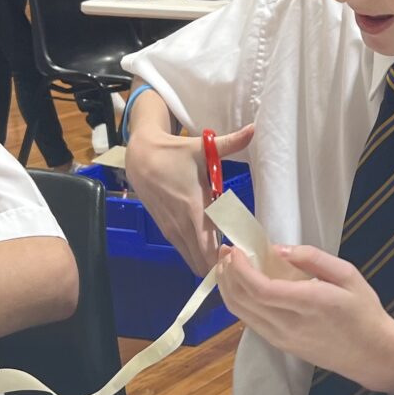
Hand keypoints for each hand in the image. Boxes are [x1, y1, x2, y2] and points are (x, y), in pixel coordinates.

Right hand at [126, 118, 255, 273]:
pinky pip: (185, 251)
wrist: (140, 158)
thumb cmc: (174, 154)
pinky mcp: (166, 231)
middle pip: (203, 262)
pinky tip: (212, 246)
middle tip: (240, 257)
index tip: (243, 255)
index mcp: (194, 209)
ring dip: (209, 261)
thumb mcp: (202, 147)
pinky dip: (198, 254)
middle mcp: (182, 226)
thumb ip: (230, 143)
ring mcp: (172, 231)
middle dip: (221, 265)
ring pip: (192, 260)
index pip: (210, 250)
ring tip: (228, 253)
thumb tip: (253, 129)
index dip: (226, 259)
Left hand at [215, 244, 393, 380]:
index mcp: (309, 304)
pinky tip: (242, 286)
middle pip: (242, 301)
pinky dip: (239, 302)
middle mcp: (290, 325)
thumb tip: (278, 250)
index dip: (240, 269)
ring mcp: (282, 339)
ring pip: (241, 313)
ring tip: (228, 266)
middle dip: (227, 274)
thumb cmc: (364, 313)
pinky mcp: (280, 345)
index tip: (235, 249)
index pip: (260, 289)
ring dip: (228, 288)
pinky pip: (251, 322)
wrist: (372, 355)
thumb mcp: (348, 275)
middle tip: (225, 251)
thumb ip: (313, 258)